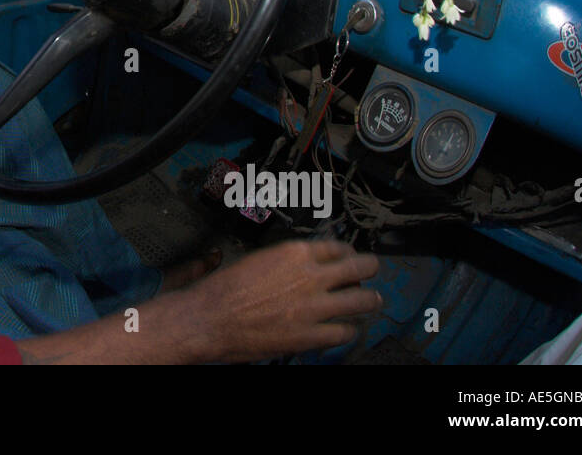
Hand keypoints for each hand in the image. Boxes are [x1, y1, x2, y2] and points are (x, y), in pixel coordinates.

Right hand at [175, 238, 382, 362]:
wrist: (210, 318)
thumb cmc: (224, 288)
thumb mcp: (256, 260)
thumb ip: (284, 262)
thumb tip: (298, 267)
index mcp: (294, 253)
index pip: (338, 247)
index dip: (348, 252)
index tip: (349, 257)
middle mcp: (310, 276)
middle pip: (360, 267)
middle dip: (370, 268)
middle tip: (371, 272)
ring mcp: (314, 307)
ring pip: (362, 300)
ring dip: (369, 300)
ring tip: (372, 301)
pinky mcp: (311, 335)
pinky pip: (345, 332)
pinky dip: (348, 330)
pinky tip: (346, 329)